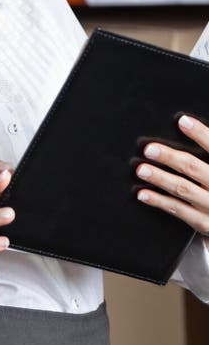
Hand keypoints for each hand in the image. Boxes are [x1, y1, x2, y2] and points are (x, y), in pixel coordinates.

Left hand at [135, 115, 208, 241]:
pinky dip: (158, 201)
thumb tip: (186, 125)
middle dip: (170, 157)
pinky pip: (178, 210)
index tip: (182, 121)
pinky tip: (143, 194)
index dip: (200, 134)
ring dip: (160, 178)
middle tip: (149, 149)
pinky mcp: (204, 223)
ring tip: (142, 170)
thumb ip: (208, 152)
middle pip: (194, 168)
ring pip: (182, 189)